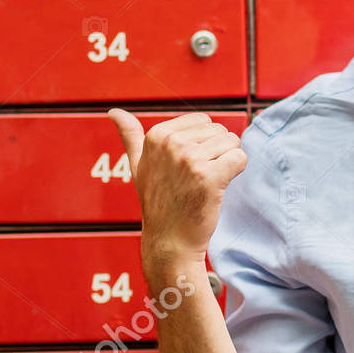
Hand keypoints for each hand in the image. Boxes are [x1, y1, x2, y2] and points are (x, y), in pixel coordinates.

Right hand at [107, 109, 247, 275]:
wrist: (170, 241)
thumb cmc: (157, 203)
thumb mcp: (138, 165)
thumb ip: (130, 135)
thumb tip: (113, 112)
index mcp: (156, 135)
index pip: (204, 121)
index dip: (203, 144)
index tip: (185, 168)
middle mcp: (171, 143)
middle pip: (220, 130)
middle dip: (216, 153)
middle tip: (196, 179)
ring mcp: (189, 159)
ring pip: (232, 143)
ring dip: (226, 164)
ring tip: (204, 184)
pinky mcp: (209, 176)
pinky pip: (240, 158)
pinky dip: (236, 172)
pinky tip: (217, 188)